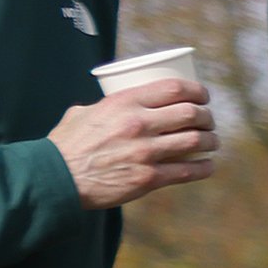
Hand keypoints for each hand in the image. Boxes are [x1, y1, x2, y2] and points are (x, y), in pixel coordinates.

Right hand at [51, 78, 217, 208]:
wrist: (55, 178)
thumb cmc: (66, 144)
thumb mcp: (83, 113)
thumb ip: (106, 107)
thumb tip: (121, 104)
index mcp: (124, 103)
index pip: (174, 88)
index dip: (197, 91)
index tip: (204, 96)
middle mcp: (138, 124)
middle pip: (191, 114)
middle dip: (207, 117)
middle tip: (208, 121)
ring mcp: (145, 152)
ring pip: (195, 141)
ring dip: (210, 141)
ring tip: (212, 141)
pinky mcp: (148, 178)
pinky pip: (188, 171)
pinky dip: (204, 167)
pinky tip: (208, 165)